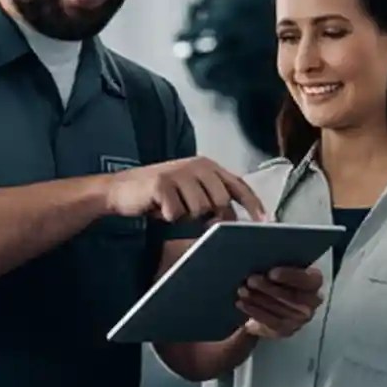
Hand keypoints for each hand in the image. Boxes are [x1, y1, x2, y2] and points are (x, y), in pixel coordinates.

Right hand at [104, 156, 265, 222]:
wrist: (120, 189)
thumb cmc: (160, 195)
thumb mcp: (190, 191)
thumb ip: (212, 198)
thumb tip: (235, 220)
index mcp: (207, 166)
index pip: (238, 185)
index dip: (253, 204)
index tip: (265, 221)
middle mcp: (197, 165)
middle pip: (221, 201)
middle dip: (212, 217)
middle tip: (193, 217)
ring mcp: (179, 173)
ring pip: (200, 209)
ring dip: (186, 216)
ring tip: (172, 208)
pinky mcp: (162, 184)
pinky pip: (178, 214)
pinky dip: (169, 217)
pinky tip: (159, 209)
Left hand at [237, 266, 323, 338]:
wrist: (270, 299)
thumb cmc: (276, 277)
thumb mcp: (279, 266)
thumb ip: (276, 262)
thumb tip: (262, 258)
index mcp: (313, 281)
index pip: (308, 279)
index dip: (290, 276)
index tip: (271, 273)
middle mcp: (312, 301)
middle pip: (292, 296)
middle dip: (268, 288)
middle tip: (250, 280)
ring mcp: (301, 318)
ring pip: (279, 309)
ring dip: (258, 299)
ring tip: (242, 290)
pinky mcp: (287, 330)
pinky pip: (271, 322)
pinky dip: (254, 312)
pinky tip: (241, 303)